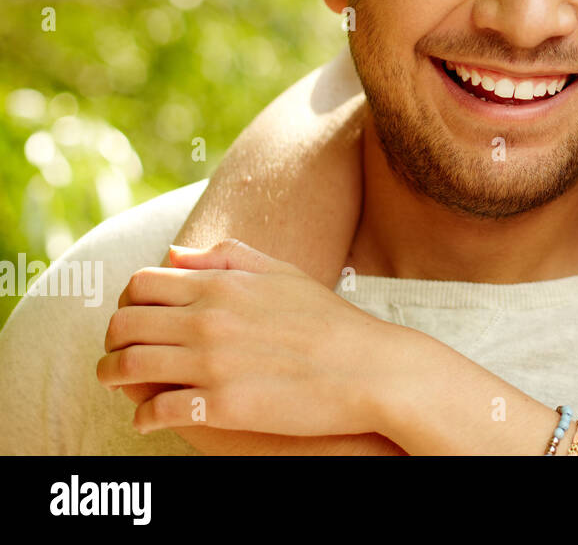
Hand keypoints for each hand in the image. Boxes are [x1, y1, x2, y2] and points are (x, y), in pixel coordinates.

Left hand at [98, 239, 398, 438]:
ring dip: (113, 378)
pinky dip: (143, 416)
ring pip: (126, 367)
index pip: (140, 284)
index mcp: (222, 286)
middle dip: (112, 341)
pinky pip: (155, 411)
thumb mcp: (283, 273)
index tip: (136, 319)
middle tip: (121, 355)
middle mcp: (209, 321)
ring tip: (122, 387)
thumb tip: (173, 254)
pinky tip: (152, 417)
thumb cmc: (330, 322)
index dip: (128, 302)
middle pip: (123, 324)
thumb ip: (226, 259)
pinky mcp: (222, 406)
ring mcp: (212, 364)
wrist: (370, 370)